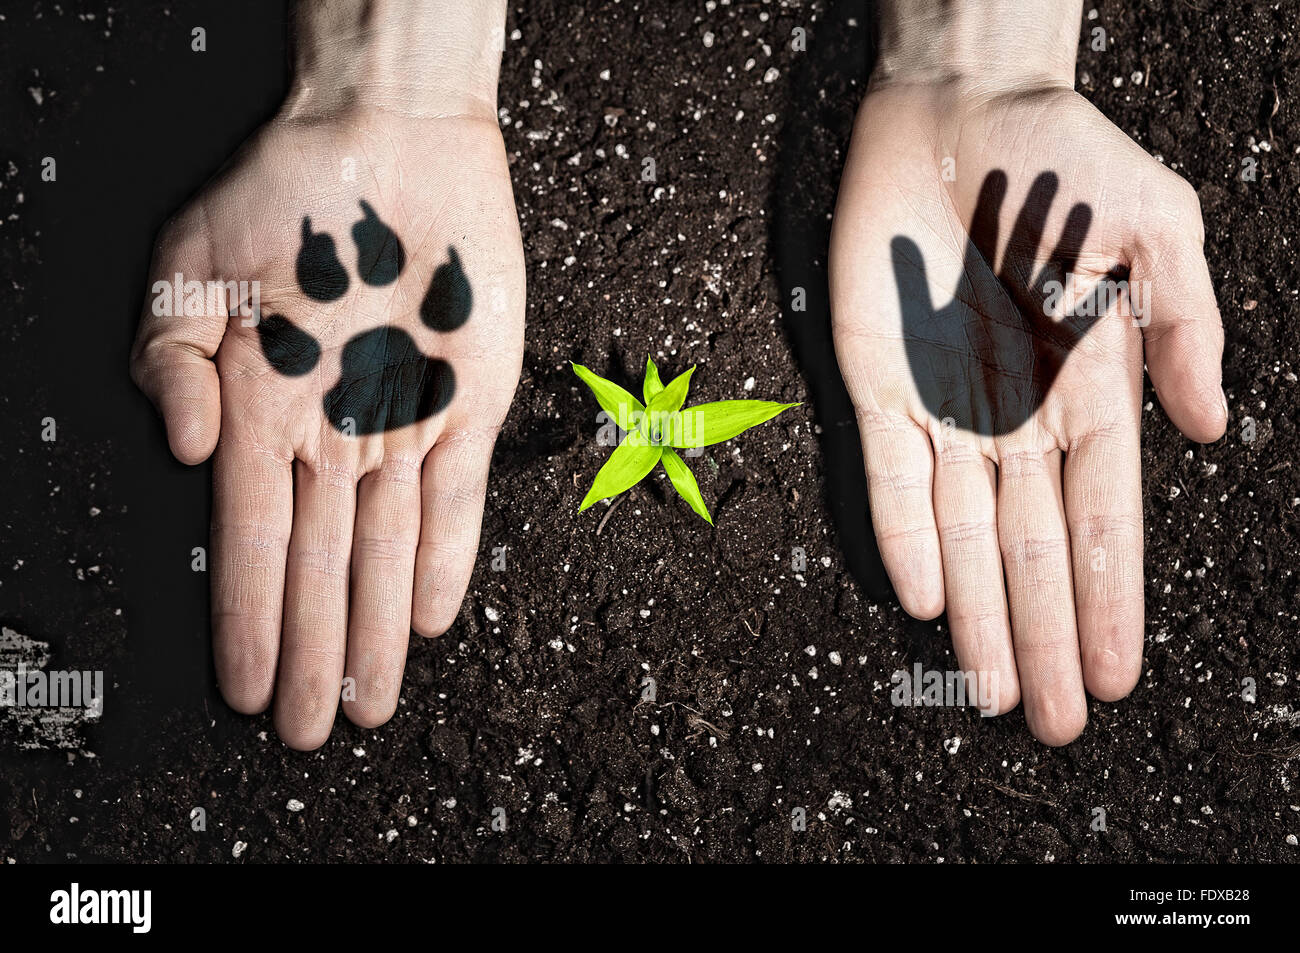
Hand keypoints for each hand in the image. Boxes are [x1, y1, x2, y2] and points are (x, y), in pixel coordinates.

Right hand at [130, 2, 522, 748]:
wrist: (383, 139)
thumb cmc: (282, 196)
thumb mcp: (190, 272)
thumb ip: (170, 364)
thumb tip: (185, 449)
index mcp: (265, 409)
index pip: (252, 541)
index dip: (247, 620)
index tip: (245, 687)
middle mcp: (335, 430)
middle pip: (322, 567)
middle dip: (314, 652)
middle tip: (309, 731)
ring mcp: (405, 421)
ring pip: (387, 550)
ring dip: (374, 629)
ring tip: (368, 703)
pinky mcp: (470, 403)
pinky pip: (458, 497)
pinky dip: (447, 557)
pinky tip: (429, 619)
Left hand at [829, 67, 1224, 741]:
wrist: (962, 108)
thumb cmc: (1068, 159)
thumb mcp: (1160, 228)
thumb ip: (1188, 328)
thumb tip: (1213, 431)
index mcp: (1088, 392)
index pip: (1101, 520)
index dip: (1110, 598)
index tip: (1118, 674)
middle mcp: (1014, 417)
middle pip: (1030, 548)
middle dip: (1044, 635)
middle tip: (1053, 722)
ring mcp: (942, 406)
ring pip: (959, 533)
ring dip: (977, 613)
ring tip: (996, 691)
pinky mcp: (875, 383)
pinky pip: (888, 475)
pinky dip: (901, 534)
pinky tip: (921, 599)